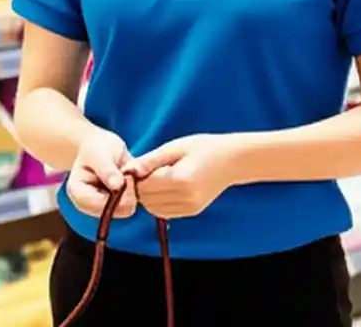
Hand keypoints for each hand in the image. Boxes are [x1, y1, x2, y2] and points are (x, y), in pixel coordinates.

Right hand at [66, 129, 136, 218]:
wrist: (101, 148)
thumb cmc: (96, 148)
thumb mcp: (99, 153)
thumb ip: (107, 169)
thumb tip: (117, 186)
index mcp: (78, 193)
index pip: (103, 206)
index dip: (120, 194)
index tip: (126, 175)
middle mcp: (87, 206)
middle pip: (117, 211)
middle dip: (128, 192)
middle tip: (126, 174)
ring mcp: (100, 209)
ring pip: (127, 210)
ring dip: (132, 192)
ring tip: (125, 176)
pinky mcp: (113, 209)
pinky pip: (132, 206)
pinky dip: (134, 193)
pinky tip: (127, 181)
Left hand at [123, 134, 239, 218]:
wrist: (233, 160)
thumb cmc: (203, 148)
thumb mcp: (174, 148)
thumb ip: (149, 161)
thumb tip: (127, 170)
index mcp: (180, 180)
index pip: (143, 186)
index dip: (135, 177)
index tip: (137, 166)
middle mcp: (186, 198)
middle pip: (146, 199)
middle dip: (140, 187)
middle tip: (146, 171)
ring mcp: (190, 207)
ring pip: (153, 208)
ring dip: (148, 196)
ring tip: (157, 178)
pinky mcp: (193, 211)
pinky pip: (164, 212)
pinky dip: (158, 202)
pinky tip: (165, 187)